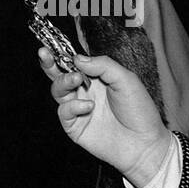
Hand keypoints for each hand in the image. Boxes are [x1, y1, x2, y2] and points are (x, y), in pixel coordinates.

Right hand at [39, 48, 172, 187]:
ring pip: (58, 91)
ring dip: (63, 81)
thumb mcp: (126, 79)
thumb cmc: (139, 111)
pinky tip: (88, 106)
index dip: (62, 53)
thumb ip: (103, 66)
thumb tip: (77, 58)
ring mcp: (79, 109)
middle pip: (60, 74)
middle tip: (44, 53)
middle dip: (49, 63)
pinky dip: (73, 106)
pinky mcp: (75, 127)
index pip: (75, 62)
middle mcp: (86, 91)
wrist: (144, 143)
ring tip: (76, 80)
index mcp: (97, 78)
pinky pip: (64, 112)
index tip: (52, 44)